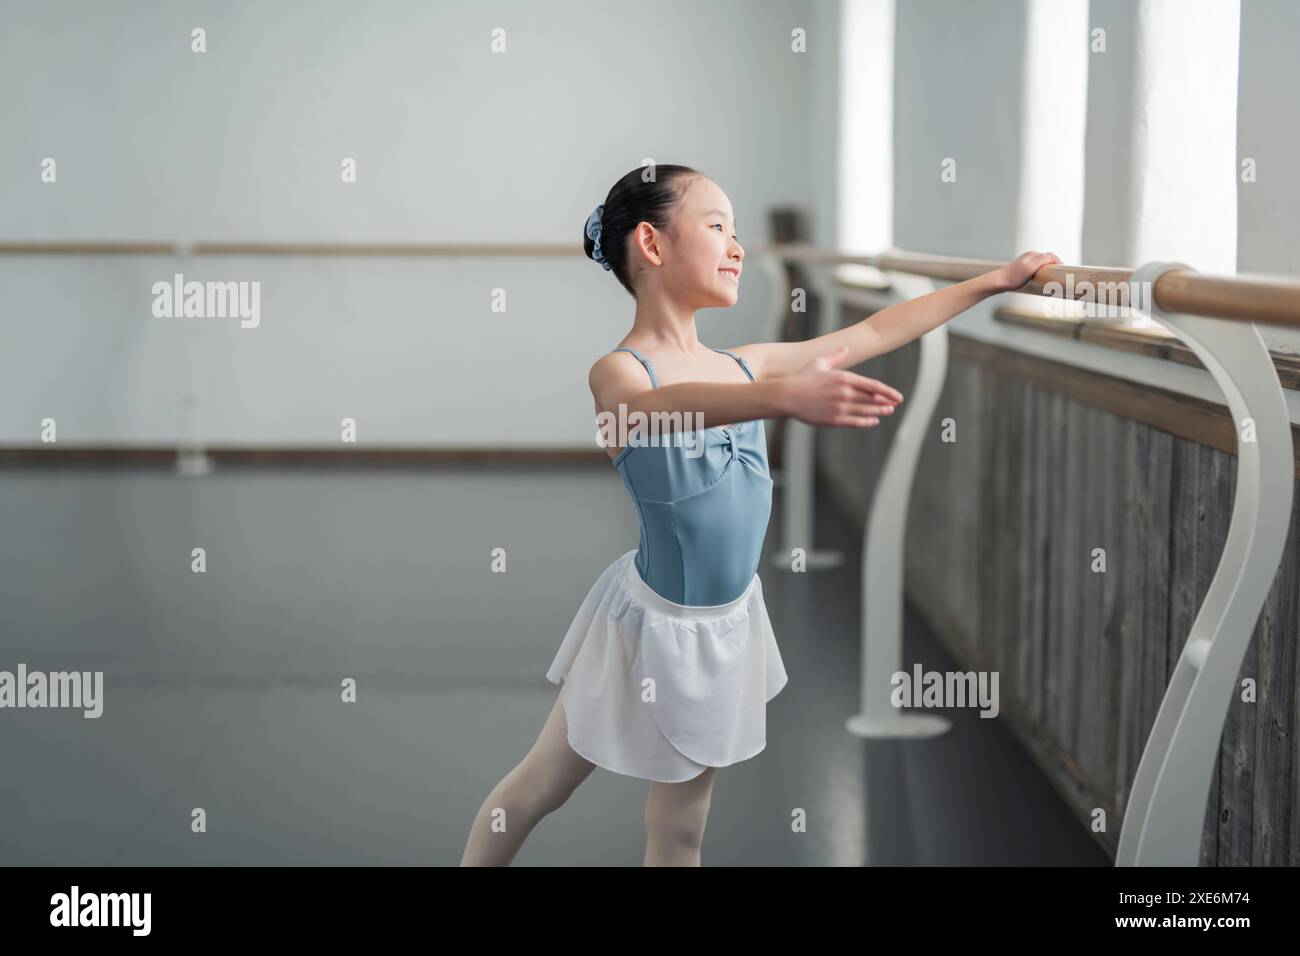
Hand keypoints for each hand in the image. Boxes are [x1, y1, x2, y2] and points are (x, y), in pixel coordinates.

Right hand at [782, 345, 903, 427]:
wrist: (786, 395)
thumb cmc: (802, 378)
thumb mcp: (820, 363)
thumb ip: (836, 356)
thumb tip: (845, 349)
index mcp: (844, 378)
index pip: (873, 386)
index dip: (887, 392)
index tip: (896, 396)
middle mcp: (845, 393)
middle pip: (872, 399)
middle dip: (886, 402)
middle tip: (894, 404)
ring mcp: (840, 407)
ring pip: (866, 411)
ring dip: (879, 412)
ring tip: (887, 411)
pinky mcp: (833, 419)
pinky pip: (855, 422)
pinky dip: (867, 422)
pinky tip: (874, 421)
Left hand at [991, 250, 1060, 292]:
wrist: (997, 283)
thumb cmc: (1012, 277)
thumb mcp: (1030, 267)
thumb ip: (1042, 260)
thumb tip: (1054, 256)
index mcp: (1033, 255)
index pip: (1052, 256)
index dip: (1060, 263)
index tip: (1065, 273)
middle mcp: (1030, 257)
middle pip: (1048, 261)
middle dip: (1056, 267)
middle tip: (1061, 278)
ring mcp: (1026, 264)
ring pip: (1043, 266)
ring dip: (1049, 272)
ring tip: (1054, 281)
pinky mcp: (1023, 271)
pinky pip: (1037, 271)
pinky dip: (1043, 275)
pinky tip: (1042, 282)